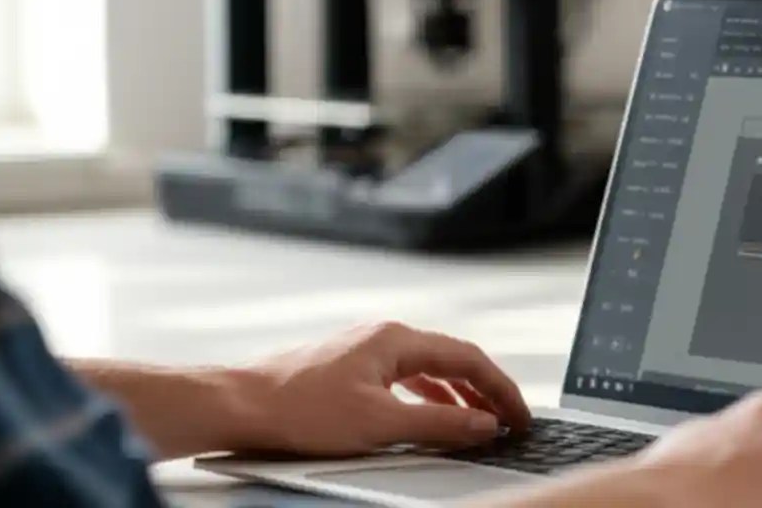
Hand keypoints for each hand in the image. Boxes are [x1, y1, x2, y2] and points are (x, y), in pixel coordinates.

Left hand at [232, 322, 530, 455]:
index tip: (520, 416)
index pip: (469, 359)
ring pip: (430, 370)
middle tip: (510, 420)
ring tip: (481, 422)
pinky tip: (434, 418)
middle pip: (453, 360)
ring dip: (459, 396)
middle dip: (486, 391)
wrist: (241, 405)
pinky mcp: (352, 366)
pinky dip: (430, 398)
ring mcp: (368, 349)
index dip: (501, 390)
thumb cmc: (300, 409)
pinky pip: (407, 378)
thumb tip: (483, 425)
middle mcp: (385, 336)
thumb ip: (439, 425)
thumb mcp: (380, 425)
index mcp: (397, 339)